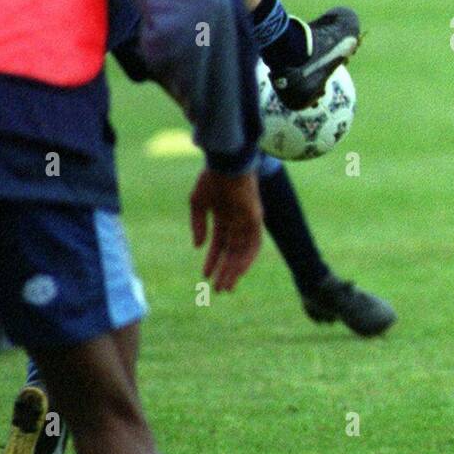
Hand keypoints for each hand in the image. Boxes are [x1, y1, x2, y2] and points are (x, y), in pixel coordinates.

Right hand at [189, 168, 262, 291]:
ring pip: (243, 251)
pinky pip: (254, 243)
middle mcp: (238, 221)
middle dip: (225, 270)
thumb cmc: (211, 178)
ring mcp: (247, 220)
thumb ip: (198, 224)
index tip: (205, 276)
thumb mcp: (198, 202)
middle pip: (233, 252)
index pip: (220, 244)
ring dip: (235, 270)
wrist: (226, 163)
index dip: (213, 260)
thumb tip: (198, 246)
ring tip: (226, 286)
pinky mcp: (256, 218)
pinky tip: (238, 271)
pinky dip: (247, 258)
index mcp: (224, 216)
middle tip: (219, 289)